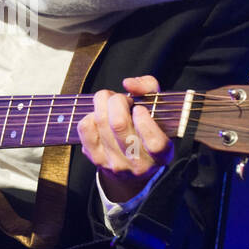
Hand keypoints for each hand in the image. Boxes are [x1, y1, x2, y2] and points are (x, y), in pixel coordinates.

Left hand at [77, 75, 173, 203]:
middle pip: (119, 124)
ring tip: (110, 103)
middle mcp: (139, 164)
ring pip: (101, 122)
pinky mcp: (97, 159)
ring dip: (103, 103)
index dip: (144, 121)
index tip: (139, 109)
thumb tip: (128, 84)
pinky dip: (90, 115)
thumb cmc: (147, 128)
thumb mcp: (157, 108)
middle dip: (117, 101)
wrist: (132, 163)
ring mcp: (116, 164)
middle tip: (121, 99)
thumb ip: (149, 89)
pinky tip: (100, 116)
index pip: (155, 143)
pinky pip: (86, 127)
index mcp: (161, 154)